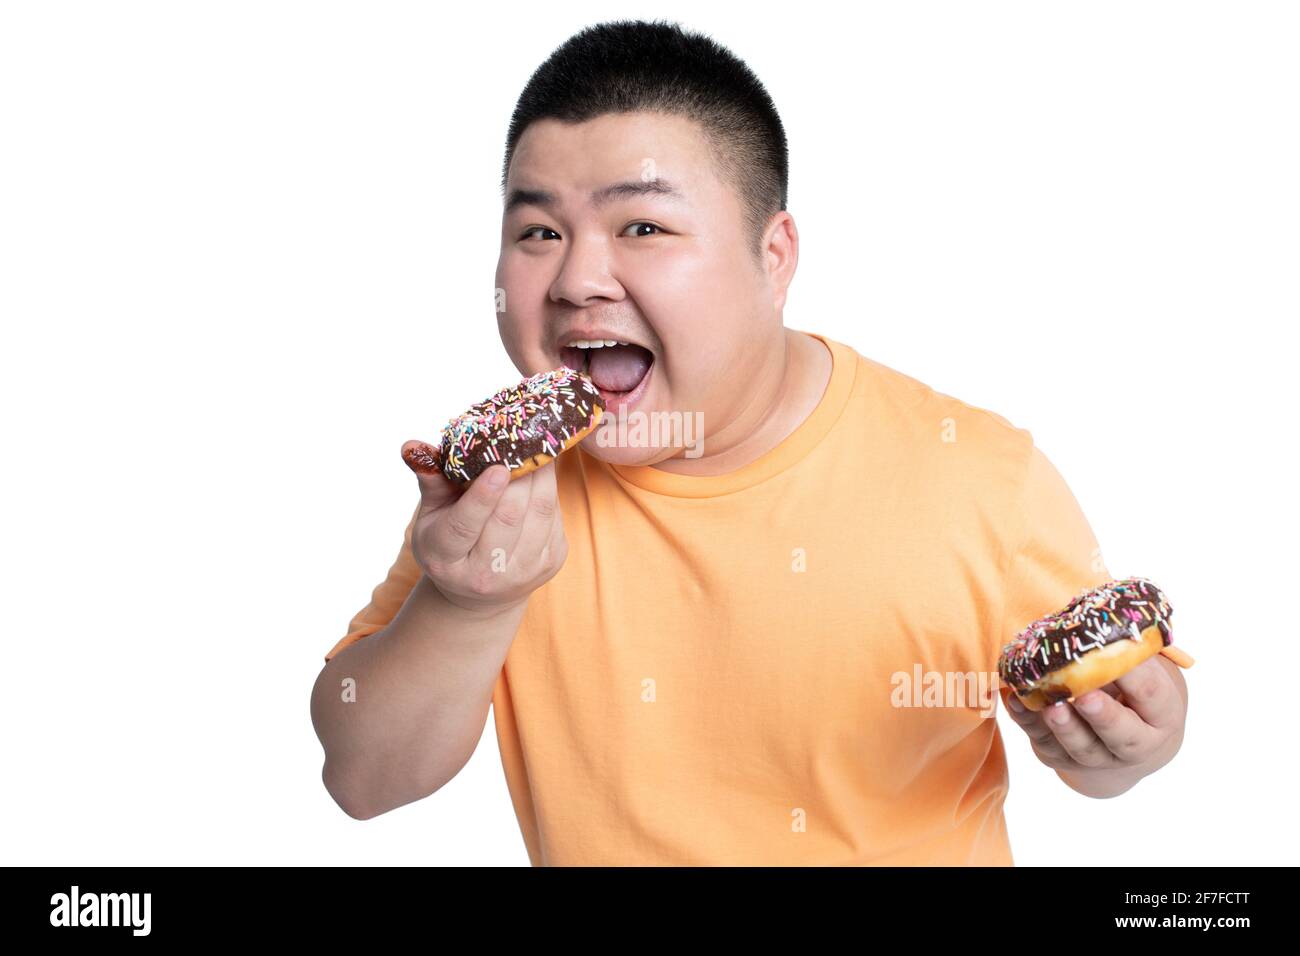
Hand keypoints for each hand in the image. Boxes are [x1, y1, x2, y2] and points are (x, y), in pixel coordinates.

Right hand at [400, 440, 567, 615]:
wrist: (480, 589)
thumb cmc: (449, 540)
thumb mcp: (430, 515)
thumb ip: (430, 480)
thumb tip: (413, 446)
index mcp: (446, 559)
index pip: (465, 526)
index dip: (483, 497)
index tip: (498, 468)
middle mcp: (485, 574)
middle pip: (509, 517)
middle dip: (520, 476)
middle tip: (524, 442)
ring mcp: (522, 572)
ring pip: (540, 514)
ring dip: (542, 478)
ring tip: (537, 450)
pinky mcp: (550, 564)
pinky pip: (555, 518)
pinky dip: (550, 491)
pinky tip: (542, 476)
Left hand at [1001, 654, 1187, 794]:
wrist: (1127, 742)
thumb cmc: (1134, 692)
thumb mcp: (1146, 673)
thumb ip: (1131, 651)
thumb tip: (1105, 613)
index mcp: (1161, 717)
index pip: (1151, 695)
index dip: (1134, 676)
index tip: (1115, 652)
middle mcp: (1135, 745)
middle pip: (1121, 735)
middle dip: (1102, 716)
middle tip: (1084, 695)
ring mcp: (1098, 757)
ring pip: (1081, 746)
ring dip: (1064, 726)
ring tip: (1050, 706)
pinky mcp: (1061, 756)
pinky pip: (1043, 741)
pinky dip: (1027, 721)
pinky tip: (1016, 701)